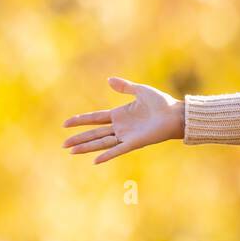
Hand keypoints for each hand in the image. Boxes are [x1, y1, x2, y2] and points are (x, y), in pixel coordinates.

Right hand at [62, 77, 184, 163]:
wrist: (176, 114)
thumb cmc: (161, 103)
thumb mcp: (140, 91)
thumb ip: (125, 87)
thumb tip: (109, 80)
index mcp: (119, 114)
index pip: (95, 118)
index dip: (80, 120)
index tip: (65, 123)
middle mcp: (120, 127)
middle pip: (95, 133)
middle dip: (79, 138)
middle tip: (63, 144)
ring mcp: (126, 136)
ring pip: (102, 142)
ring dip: (87, 147)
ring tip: (71, 151)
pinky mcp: (135, 142)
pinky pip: (118, 150)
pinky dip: (107, 154)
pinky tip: (95, 160)